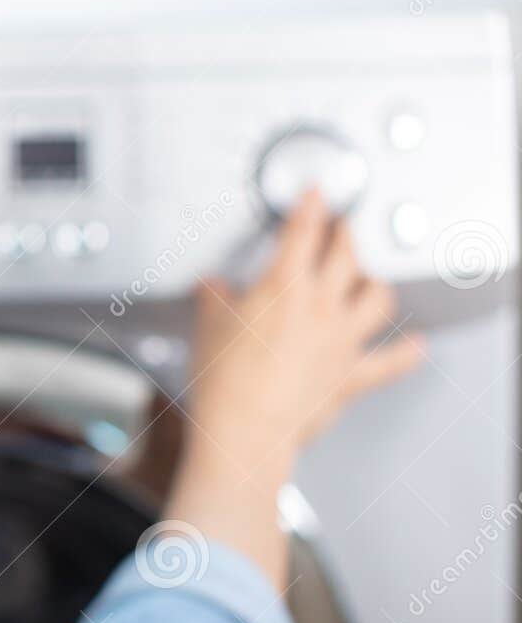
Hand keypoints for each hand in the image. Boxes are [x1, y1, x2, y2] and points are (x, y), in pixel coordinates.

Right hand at [163, 187, 423, 587]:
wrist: (244, 429)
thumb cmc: (224, 381)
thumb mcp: (207, 327)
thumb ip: (214, 299)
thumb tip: (211, 288)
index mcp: (283, 287)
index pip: (303, 231)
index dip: (311, 206)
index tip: (317, 194)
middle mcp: (320, 306)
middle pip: (347, 255)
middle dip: (346, 233)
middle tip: (342, 226)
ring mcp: (341, 340)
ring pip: (377, 298)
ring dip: (376, 283)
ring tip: (371, 276)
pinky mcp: (350, 375)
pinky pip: (390, 362)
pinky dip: (406, 353)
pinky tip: (416, 346)